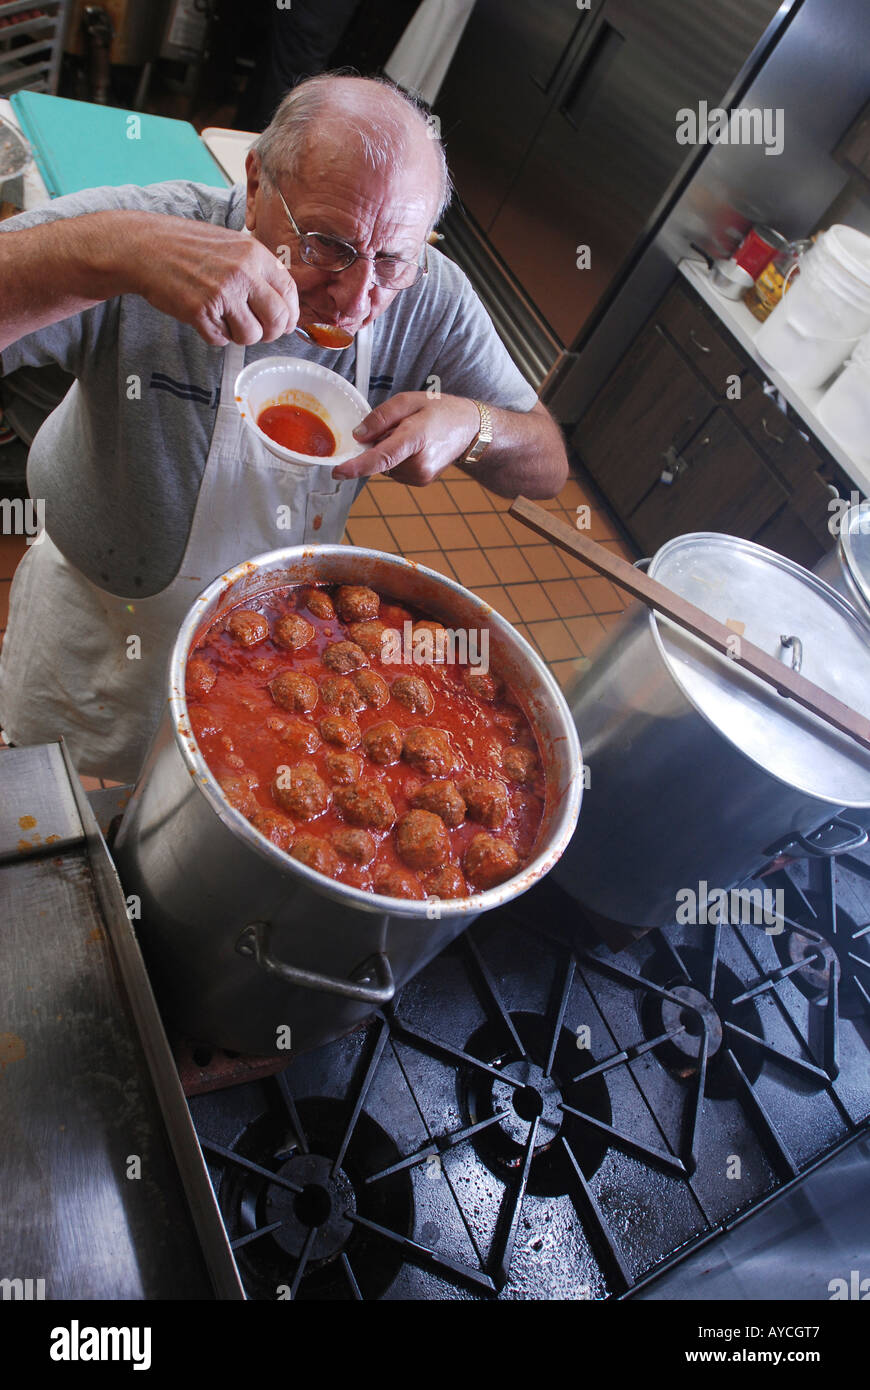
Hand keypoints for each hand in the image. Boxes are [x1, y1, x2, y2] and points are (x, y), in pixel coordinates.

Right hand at [122, 212, 298, 346]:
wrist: (146, 247)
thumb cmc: (188, 247)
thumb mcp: (232, 245)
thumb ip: (257, 270)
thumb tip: (281, 303)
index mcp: (255, 255)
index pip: (289, 292)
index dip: (289, 315)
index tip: (284, 323)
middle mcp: (243, 273)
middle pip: (277, 320)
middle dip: (270, 333)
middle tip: (257, 331)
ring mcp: (222, 293)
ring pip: (251, 335)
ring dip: (239, 335)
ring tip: (224, 320)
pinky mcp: (201, 312)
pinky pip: (221, 340)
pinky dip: (214, 335)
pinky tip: (204, 317)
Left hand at [332, 392, 480, 485]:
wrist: (471, 430)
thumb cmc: (441, 411)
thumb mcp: (409, 400)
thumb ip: (381, 417)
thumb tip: (358, 435)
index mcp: (416, 439)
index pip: (382, 457)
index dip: (357, 466)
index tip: (338, 472)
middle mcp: (419, 464)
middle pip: (379, 458)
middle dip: (380, 442)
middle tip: (403, 426)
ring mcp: (420, 476)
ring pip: (386, 465)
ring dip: (390, 450)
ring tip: (413, 435)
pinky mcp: (420, 481)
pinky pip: (395, 469)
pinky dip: (398, 458)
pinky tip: (416, 446)